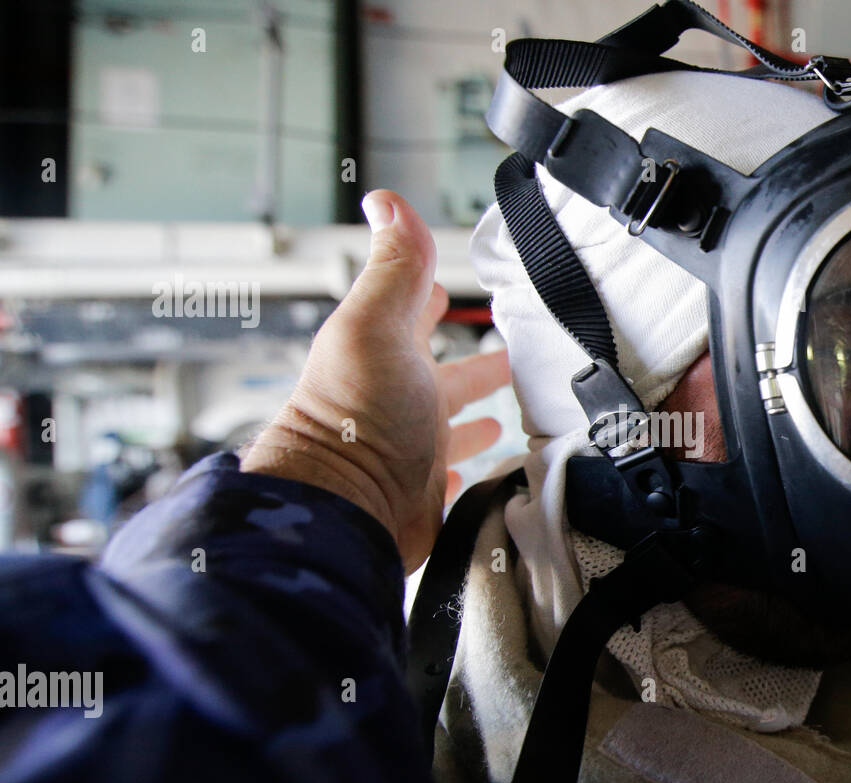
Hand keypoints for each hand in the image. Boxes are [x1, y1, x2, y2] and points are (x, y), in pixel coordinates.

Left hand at [242, 190, 510, 572]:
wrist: (342, 512)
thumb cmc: (351, 421)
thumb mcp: (373, 327)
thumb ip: (394, 269)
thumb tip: (386, 201)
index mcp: (384, 355)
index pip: (412, 314)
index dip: (430, 295)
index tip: (450, 284)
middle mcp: (396, 402)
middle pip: (441, 374)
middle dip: (472, 362)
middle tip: (504, 352)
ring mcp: (410, 451)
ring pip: (450, 426)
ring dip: (474, 417)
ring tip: (506, 413)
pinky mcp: (423, 498)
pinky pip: (454, 480)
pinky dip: (469, 470)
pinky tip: (482, 470)